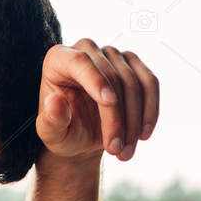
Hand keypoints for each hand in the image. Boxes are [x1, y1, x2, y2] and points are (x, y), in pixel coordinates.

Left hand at [35, 40, 159, 161]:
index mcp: (58, 60)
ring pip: (133, 83)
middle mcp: (86, 50)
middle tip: (115, 150)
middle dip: (116, 118)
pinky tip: (143, 134)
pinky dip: (150, 110)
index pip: (80, 61)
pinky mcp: (132, 64)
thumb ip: (50, 121)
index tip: (109, 102)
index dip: (96, 80)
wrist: (82, 135)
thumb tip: (54, 102)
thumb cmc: (63, 131)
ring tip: (125, 151)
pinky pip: (150, 83)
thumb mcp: (51, 134)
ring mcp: (112, 55)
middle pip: (111, 77)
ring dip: (134, 121)